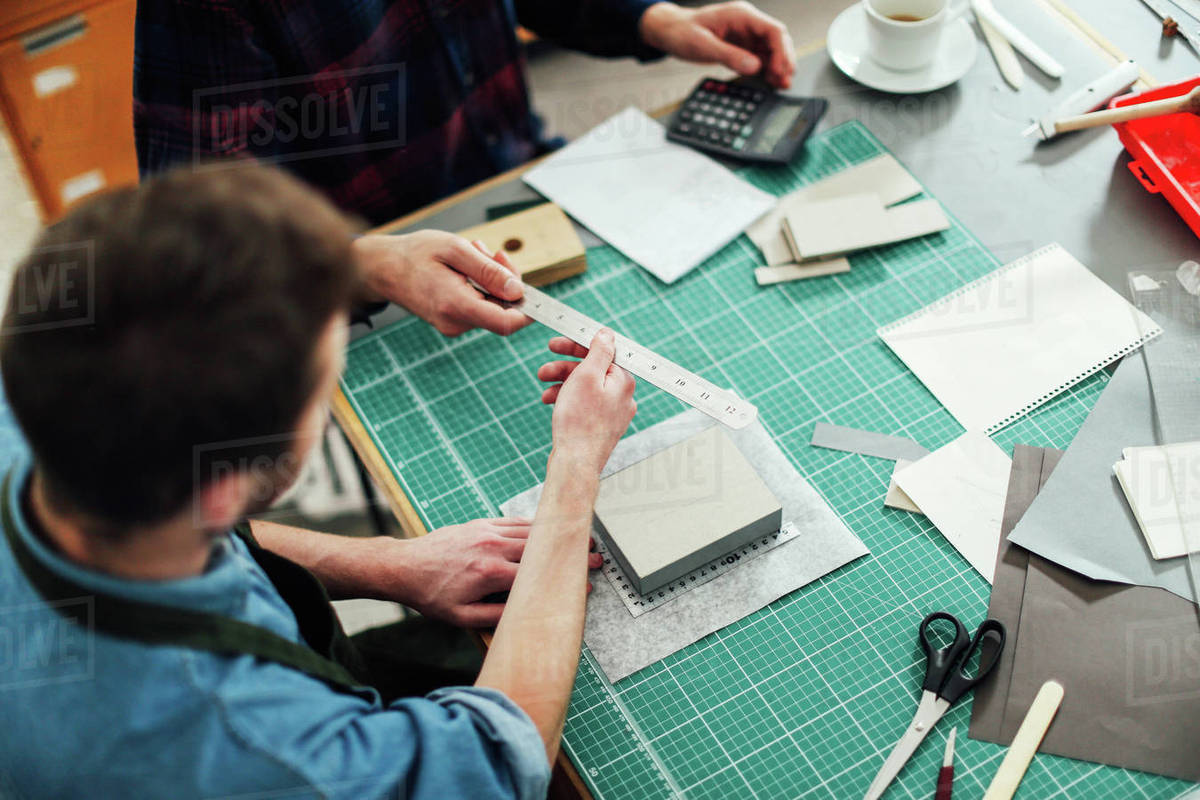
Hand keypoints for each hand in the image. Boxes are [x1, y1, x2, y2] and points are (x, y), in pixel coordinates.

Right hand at [353, 231, 532, 335]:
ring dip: (492, 279)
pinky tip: (466, 266)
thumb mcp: (455, 250)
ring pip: (493, 306)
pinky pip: (480, 306)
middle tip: (492, 252)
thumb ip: (488, 271)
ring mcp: (454, 325)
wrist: (382, 268)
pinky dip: (481, 285)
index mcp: (456, 305)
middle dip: (506, 280)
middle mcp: (456, 322)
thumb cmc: (414, 254)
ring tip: (473, 252)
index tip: (533, 290)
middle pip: (503, 311)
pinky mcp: (453, 321)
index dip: (528, 310)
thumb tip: (518, 290)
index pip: (506, 323)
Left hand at [386, 518, 602, 626]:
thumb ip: (497, 617)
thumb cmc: (432, 595)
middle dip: (570, 553)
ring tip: (582, 540)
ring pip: (532, 530)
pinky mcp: (482, 524)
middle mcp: (492, 546)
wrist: (405, 566)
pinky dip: (536, 527)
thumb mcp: (462, 618)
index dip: (564, 580)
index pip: (538, 575)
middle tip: (596, 557)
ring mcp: (487, 531)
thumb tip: (528, 614)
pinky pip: (516, 522)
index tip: (585, 584)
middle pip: (542, 547)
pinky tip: (551, 531)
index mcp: (490, 572)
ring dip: (558, 536)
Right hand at [537, 329, 636, 472]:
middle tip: (543, 368)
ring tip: (543, 385)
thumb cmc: (580, 422)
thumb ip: (599, 351)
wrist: (575, 463)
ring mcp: (612, 412)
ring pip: (585, 387)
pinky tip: (550, 401)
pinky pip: (583, 403)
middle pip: (592, 369)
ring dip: (562, 382)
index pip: (602, 352)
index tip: (557, 343)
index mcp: (623, 380)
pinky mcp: (600, 425)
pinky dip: (566, 399)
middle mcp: (622, 396)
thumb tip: (607, 333)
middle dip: (564, 366)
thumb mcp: (586, 376)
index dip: (577, 345)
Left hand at [639, 1, 795, 88]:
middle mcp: (747, 24)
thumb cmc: (682, 32)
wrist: (670, 32)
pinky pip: (760, 58)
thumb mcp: (703, 45)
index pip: (773, 30)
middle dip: (784, 60)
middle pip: (777, 40)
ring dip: (778, 67)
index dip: (782, 51)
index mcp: (741, 15)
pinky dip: (767, 70)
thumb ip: (729, 56)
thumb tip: (754, 67)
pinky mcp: (741, 47)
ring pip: (771, 50)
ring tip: (782, 84)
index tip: (780, 70)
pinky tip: (771, 81)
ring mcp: (746, 36)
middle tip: (785, 80)